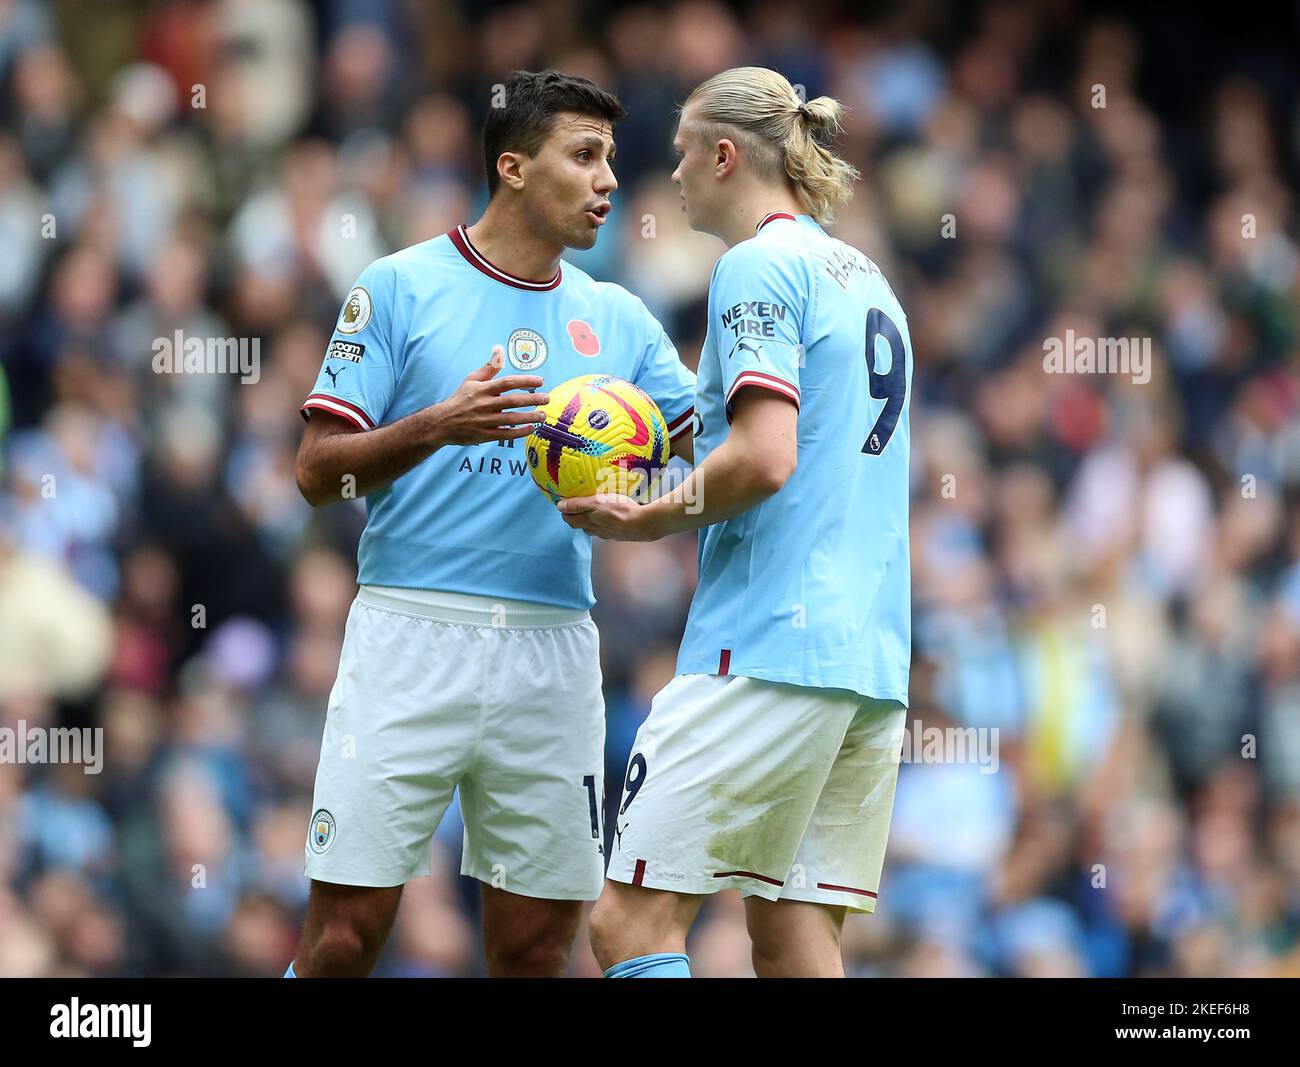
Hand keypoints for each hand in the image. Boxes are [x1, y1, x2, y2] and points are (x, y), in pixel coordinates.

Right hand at [428, 346, 548, 444]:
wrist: (442, 423)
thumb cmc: (460, 399)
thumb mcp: (471, 380)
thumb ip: (488, 367)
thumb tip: (498, 349)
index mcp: (482, 389)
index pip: (507, 383)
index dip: (525, 381)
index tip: (540, 381)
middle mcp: (485, 405)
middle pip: (513, 401)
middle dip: (532, 399)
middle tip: (547, 398)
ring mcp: (485, 421)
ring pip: (512, 419)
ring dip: (529, 416)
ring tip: (543, 415)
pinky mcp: (485, 435)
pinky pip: (506, 434)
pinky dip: (519, 432)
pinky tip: (531, 428)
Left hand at [557, 493, 660, 540]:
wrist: (642, 523)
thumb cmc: (620, 510)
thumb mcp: (597, 502)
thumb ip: (578, 504)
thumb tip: (560, 506)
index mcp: (587, 521)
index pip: (569, 518)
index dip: (565, 511)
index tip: (565, 503)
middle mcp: (594, 530)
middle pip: (579, 524)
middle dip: (575, 516)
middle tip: (577, 505)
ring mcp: (606, 534)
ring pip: (591, 527)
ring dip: (589, 520)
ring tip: (592, 510)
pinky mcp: (616, 534)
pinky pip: (604, 529)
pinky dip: (602, 524)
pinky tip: (608, 518)